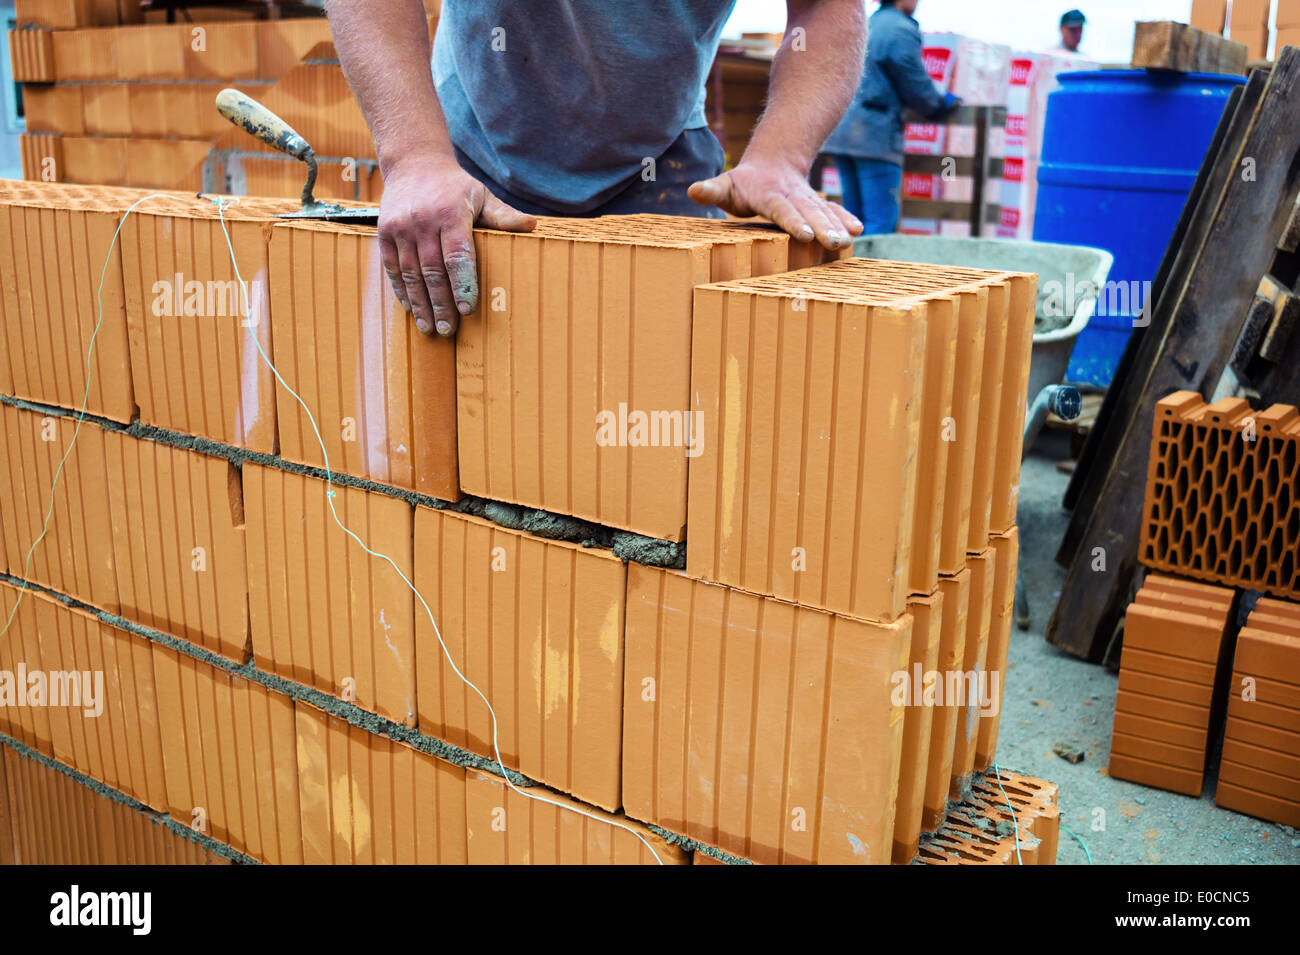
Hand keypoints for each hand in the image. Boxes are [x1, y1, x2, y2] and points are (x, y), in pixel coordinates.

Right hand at [378, 157, 535, 336]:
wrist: (414, 163)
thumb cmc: (455, 186)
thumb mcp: (482, 195)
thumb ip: (504, 216)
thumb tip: (532, 225)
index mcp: (451, 214)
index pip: (458, 256)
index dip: (462, 285)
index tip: (468, 310)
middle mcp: (423, 222)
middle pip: (433, 271)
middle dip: (441, 304)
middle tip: (448, 330)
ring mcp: (400, 228)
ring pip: (411, 273)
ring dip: (420, 304)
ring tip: (430, 328)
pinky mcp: (385, 233)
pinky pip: (393, 268)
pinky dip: (402, 291)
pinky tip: (412, 309)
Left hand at [687, 158, 861, 249]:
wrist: (773, 162)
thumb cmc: (743, 183)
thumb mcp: (725, 184)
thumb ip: (711, 190)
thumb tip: (693, 190)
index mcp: (768, 195)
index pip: (781, 210)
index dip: (793, 222)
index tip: (805, 236)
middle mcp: (791, 196)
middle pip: (808, 212)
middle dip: (823, 228)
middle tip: (834, 244)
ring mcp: (807, 199)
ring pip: (824, 212)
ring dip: (837, 226)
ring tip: (847, 243)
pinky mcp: (818, 204)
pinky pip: (833, 211)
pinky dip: (845, 218)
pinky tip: (857, 230)